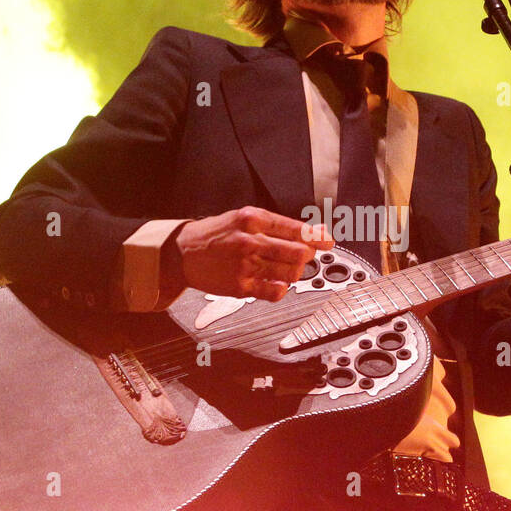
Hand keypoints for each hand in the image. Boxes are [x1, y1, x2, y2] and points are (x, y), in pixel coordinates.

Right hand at [173, 206, 333, 301]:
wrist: (184, 253)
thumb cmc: (217, 234)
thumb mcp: (245, 219)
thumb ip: (278, 226)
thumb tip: (314, 232)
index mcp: (252, 219)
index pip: (296, 229)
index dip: (317, 237)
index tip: (326, 242)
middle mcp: (250, 241)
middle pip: (298, 253)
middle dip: (306, 255)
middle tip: (303, 255)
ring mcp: (245, 265)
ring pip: (291, 273)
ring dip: (296, 271)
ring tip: (287, 267)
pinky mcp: (241, 287)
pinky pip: (276, 292)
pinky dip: (283, 288)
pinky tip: (276, 282)